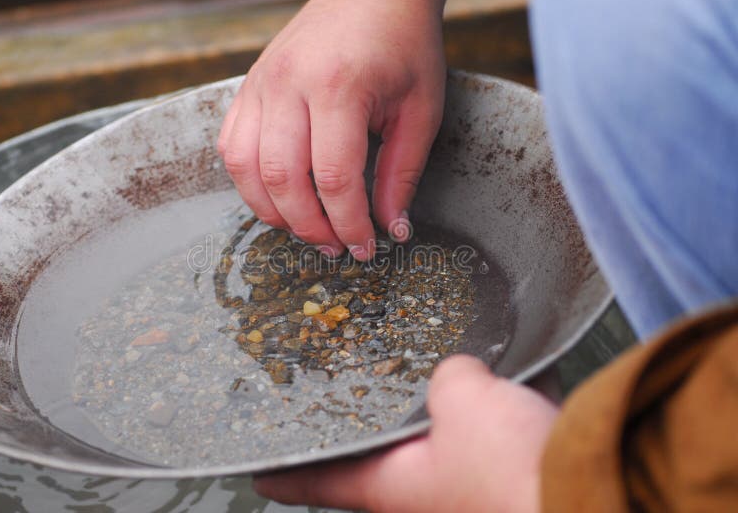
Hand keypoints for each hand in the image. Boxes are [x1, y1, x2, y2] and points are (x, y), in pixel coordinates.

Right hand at [218, 0, 449, 259]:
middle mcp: (289, 84)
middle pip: (283, 180)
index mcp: (339, 86)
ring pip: (246, 168)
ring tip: (307, 228)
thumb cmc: (404, 46)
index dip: (349, 225)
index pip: (334, 178)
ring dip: (274, 212)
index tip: (366, 247)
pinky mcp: (249, 86)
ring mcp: (261, 83)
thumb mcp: (420, 110)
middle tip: (337, 247)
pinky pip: (231, 146)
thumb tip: (393, 229)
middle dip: (310, 228)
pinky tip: (280, 196)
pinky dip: (250, 182)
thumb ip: (402, 174)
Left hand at [254, 356, 558, 511]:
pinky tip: (511, 367)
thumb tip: (461, 370)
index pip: (314, 482)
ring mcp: (469, 481)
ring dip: (440, 402)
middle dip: (365, 417)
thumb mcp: (462, 401)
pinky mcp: (512, 470)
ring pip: (440, 433)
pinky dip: (498, 399)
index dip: (280, 472)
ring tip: (433, 359)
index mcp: (391, 487)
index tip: (257, 466)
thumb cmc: (516, 474)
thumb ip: (448, 375)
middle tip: (343, 382)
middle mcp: (425, 490)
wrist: (600, 496)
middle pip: (375, 453)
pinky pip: (494, 425)